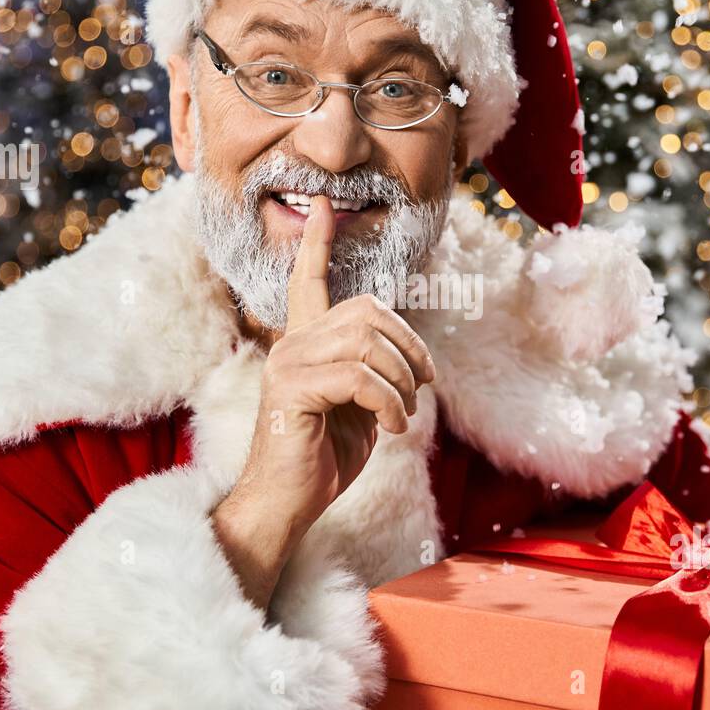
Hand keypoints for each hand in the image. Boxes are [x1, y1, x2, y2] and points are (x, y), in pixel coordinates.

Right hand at [212, 195, 435, 609]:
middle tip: (422, 387)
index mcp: (305, 344)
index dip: (317, 244)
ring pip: (365, 343)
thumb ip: (375, 373)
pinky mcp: (291, 390)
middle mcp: (292, 345)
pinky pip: (359, 378)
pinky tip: (390, 429)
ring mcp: (288, 365)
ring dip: (401, 381)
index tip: (324, 205)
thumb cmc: (324, 459)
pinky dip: (389, 404)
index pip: (308, 281)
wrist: (289, 505)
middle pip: (365, 311)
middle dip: (408, 345)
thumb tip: (411, 357)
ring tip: (403, 414)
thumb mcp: (362, 409)